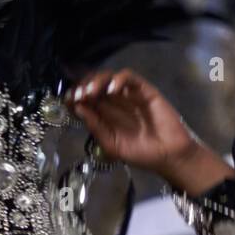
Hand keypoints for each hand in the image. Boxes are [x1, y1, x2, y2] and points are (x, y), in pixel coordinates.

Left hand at [65, 69, 200, 177]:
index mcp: (103, 115)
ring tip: (90, 92)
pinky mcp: (144, 90)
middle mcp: (114, 102)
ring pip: (108, 77)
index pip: (84, 99)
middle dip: (82, 87)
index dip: (74, 96)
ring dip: (96, 81)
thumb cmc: (140, 153)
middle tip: (77, 96)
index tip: (67, 100)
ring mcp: (128, 95)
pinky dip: (118, 79)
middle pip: (93, 84)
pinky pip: (129, 77)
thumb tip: (78, 108)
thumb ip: (95, 126)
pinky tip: (111, 89)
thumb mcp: (110, 144)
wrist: (168, 156)